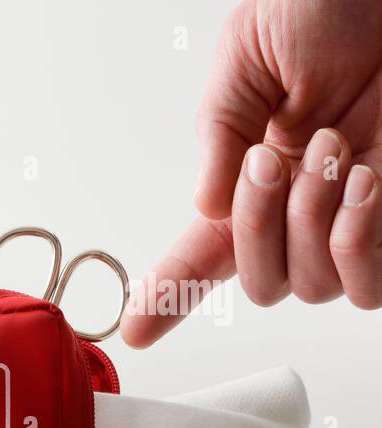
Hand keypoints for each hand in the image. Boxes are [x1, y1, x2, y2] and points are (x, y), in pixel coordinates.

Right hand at [121, 0, 381, 346]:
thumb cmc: (318, 11)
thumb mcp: (243, 60)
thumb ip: (219, 132)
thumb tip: (209, 208)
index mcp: (243, 178)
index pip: (197, 257)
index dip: (163, 298)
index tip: (132, 332)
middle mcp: (293, 211)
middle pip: (260, 282)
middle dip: (257, 227)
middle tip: (270, 160)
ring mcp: (346, 221)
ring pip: (312, 286)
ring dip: (311, 225)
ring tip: (330, 153)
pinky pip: (368, 282)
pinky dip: (359, 240)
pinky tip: (365, 183)